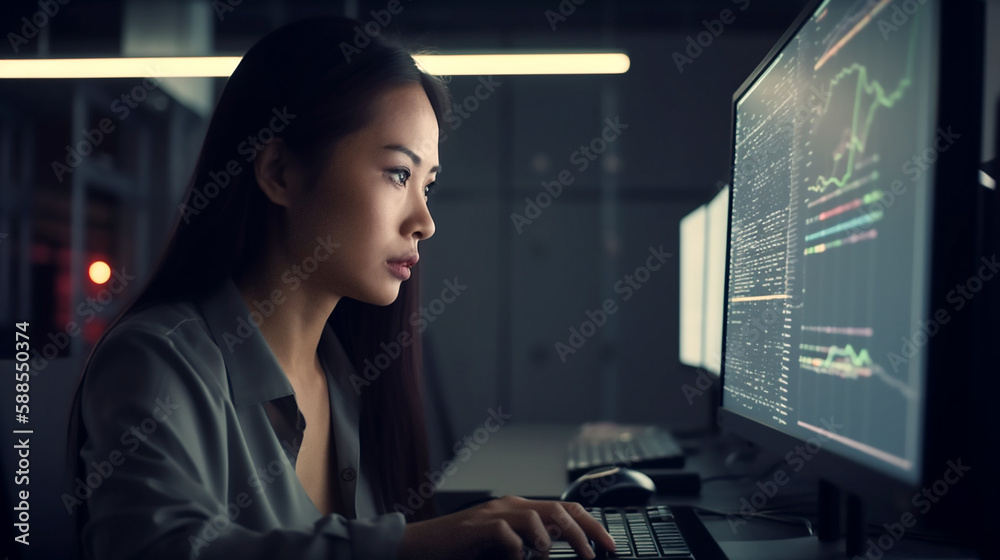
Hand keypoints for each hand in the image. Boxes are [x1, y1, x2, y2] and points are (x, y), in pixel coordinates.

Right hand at [398, 495, 615, 559]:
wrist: (418, 546)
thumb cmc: (459, 550)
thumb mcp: (501, 547)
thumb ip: (527, 547)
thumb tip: (555, 556)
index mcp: (517, 508)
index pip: (564, 508)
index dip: (591, 524)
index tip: (609, 544)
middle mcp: (510, 505)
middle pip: (559, 509)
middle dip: (585, 532)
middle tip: (597, 554)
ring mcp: (494, 514)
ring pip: (539, 518)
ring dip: (551, 543)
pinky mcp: (479, 528)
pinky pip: (509, 536)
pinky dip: (517, 552)